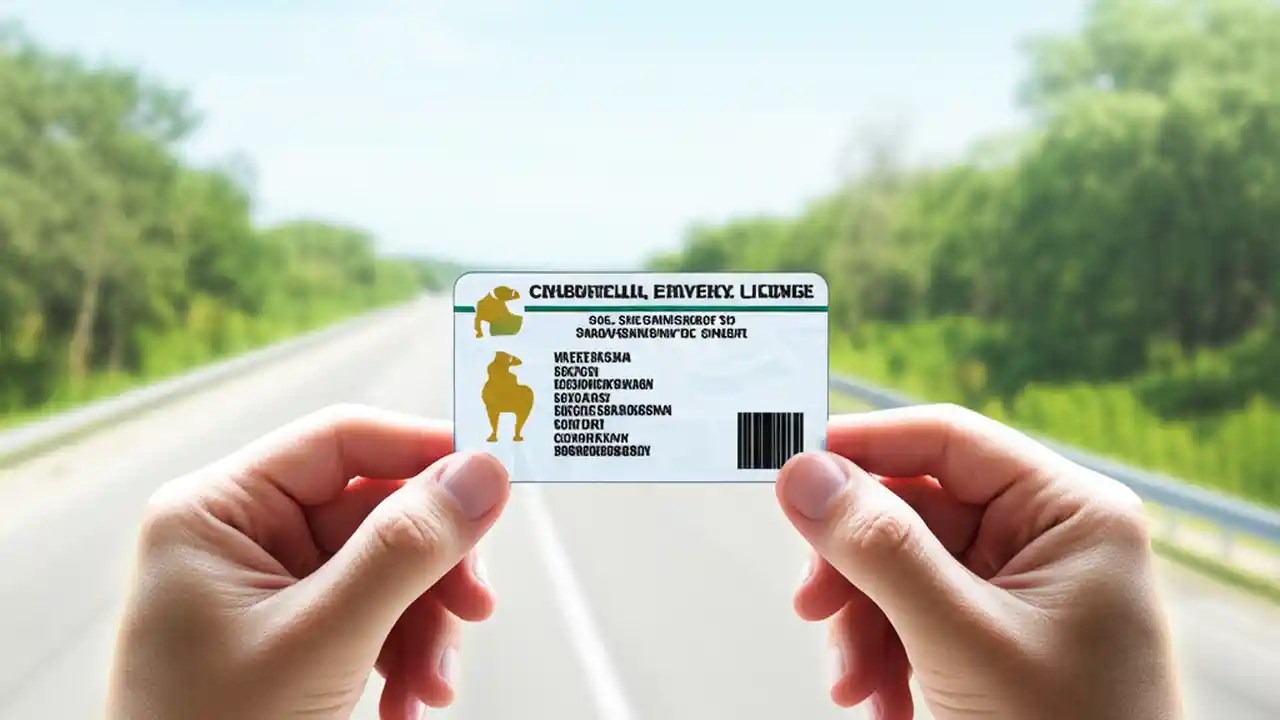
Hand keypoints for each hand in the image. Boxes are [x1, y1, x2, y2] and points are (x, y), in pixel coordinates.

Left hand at [107, 406, 509, 719]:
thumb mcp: (321, 638)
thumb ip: (405, 549)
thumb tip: (483, 473)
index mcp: (217, 511)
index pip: (342, 441)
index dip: (425, 451)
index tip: (497, 477)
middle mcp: (240, 534)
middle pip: (377, 511)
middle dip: (430, 573)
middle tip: (475, 610)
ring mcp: (266, 583)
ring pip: (387, 567)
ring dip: (424, 627)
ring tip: (431, 688)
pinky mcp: (292, 628)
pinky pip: (374, 612)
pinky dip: (404, 654)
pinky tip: (408, 701)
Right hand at [778, 405, 1178, 719]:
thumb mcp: (963, 639)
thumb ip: (881, 549)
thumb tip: (805, 474)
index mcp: (1072, 514)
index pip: (948, 440)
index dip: (864, 446)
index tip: (790, 466)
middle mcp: (1049, 539)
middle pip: (914, 510)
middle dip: (857, 569)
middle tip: (812, 605)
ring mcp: (1023, 589)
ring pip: (903, 568)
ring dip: (863, 625)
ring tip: (853, 685)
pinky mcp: (998, 634)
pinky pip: (915, 614)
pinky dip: (884, 655)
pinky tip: (880, 702)